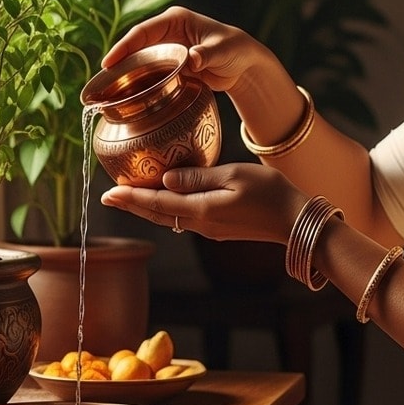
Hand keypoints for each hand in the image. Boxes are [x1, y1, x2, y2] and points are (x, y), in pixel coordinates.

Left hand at [99, 162, 308, 243]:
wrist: (296, 221)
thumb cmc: (270, 192)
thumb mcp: (233, 175)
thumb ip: (197, 176)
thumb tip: (166, 178)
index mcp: (201, 210)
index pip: (157, 203)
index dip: (131, 197)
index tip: (109, 193)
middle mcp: (200, 224)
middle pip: (157, 214)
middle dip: (131, 204)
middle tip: (107, 197)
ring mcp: (209, 229)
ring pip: (168, 217)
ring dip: (146, 207)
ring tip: (127, 197)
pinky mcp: (218, 228)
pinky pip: (182, 218)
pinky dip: (165, 208)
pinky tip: (161, 199)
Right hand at [101, 6, 279, 95]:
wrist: (243, 65)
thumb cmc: (234, 49)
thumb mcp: (222, 50)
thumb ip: (206, 54)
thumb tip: (191, 59)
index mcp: (175, 20)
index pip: (142, 32)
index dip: (124, 47)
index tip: (109, 63)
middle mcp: (165, 33)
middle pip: (135, 48)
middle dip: (117, 64)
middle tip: (101, 83)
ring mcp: (165, 50)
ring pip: (139, 62)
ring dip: (125, 76)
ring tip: (107, 93)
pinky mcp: (168, 66)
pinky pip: (149, 75)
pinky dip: (138, 85)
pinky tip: (127, 99)